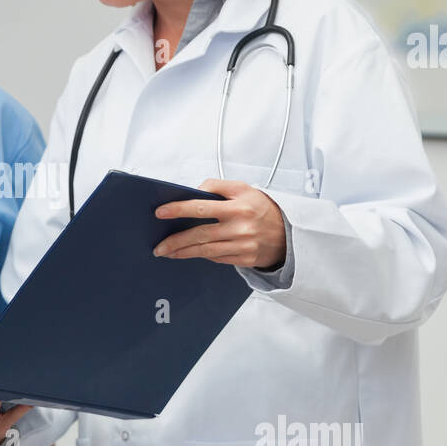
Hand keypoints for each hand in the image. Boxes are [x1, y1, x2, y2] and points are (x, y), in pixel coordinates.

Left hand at [151, 179, 285, 267]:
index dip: (179, 209)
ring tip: (167, 252)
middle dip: (175, 240)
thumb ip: (218, 186)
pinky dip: (201, 255)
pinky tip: (189, 253)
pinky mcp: (245, 260)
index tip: (160, 212)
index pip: (202, 206)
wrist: (287, 233)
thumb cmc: (261, 208)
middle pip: (200, 234)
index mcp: (238, 206)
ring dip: (183, 252)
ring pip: (205, 250)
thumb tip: (194, 190)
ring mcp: (243, 245)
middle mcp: (240, 227)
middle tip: (158, 245)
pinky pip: (216, 258)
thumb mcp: (243, 189)